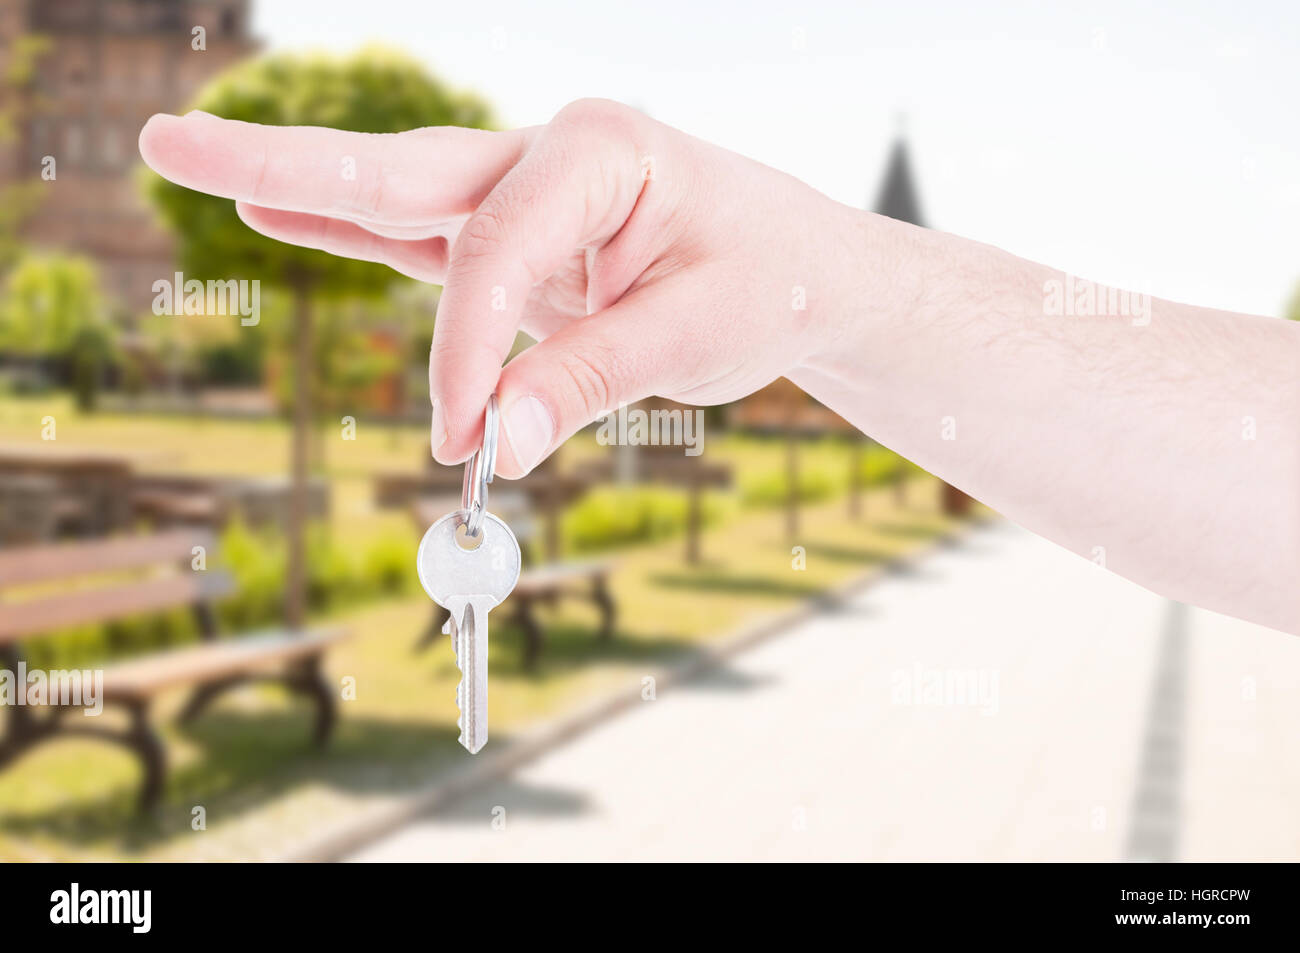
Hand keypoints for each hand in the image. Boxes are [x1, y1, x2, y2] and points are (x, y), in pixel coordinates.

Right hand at [139, 99, 865, 476]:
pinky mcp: (520, 240)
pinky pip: (424, 240)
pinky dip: (349, 230)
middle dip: (287, 162)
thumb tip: (492, 450)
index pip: (493, 250)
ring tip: (190, 157)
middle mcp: (550, 155)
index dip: (465, 351)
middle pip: (404, 169)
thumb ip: (585, 383)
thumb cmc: (770, 282)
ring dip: (296, 184)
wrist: (810, 270)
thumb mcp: (694, 336)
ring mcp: (528, 193)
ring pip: (396, 195)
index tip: (462, 441)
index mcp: (602, 150)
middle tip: (168, 140)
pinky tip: (280, 214)